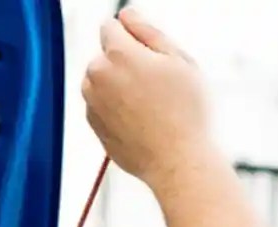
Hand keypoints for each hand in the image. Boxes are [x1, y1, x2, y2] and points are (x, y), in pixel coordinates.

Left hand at [82, 8, 215, 189]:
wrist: (177, 162)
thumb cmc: (185, 112)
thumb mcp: (179, 60)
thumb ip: (148, 31)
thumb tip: (126, 14)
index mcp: (117, 54)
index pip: (111, 26)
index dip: (133, 37)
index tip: (151, 56)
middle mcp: (96, 75)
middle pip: (106, 55)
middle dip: (125, 62)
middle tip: (157, 86)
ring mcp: (91, 101)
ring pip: (101, 80)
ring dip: (118, 85)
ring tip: (150, 106)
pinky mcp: (92, 123)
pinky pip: (101, 104)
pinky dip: (116, 108)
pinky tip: (141, 121)